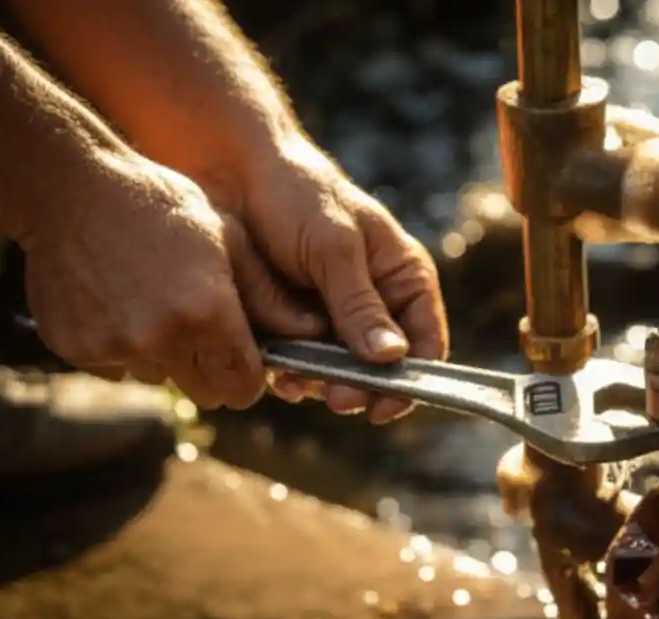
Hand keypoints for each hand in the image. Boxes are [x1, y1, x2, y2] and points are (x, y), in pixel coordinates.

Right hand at [20, 152, 265, 409]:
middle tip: (203, 329)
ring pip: (160, 379)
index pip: (244, 386)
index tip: (246, 360)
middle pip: (206, 393)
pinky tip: (119, 303)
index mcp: (207, 313)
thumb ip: (268, 294)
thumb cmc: (160, 205)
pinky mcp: (79, 350)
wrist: (70, 189)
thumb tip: (312, 332)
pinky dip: (122, 347)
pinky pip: (117, 368)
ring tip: (156, 303)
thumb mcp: (226, 237)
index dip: (249, 375)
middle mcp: (161, 340)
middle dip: (212, 370)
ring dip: (165, 356)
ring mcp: (116, 348)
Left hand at [201, 135, 448, 424]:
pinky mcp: (296, 325)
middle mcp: (375, 303)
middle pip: (383, 368)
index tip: (385, 405)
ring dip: (322, 383)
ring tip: (296, 380)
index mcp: (403, 278)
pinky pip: (303, 365)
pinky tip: (278, 372)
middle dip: (361, 387)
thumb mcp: (333, 247)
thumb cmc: (296, 195)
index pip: (426, 342)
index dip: (412, 379)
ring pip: (341, 372)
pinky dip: (293, 373)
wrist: (232, 173)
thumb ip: (360, 305)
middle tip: (336, 399)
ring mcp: (334, 317)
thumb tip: (394, 359)